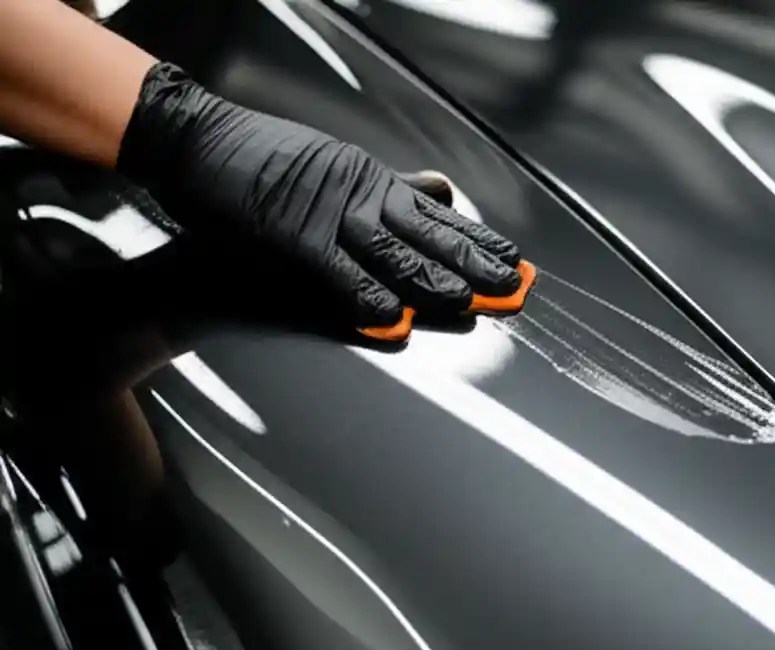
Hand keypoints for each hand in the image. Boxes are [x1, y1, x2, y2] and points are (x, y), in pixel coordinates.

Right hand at [115, 63, 519, 326]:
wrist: (196, 143)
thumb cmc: (259, 160)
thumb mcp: (334, 163)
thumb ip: (386, 185)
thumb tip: (436, 188)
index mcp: (369, 179)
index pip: (436, 214)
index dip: (476, 239)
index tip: (512, 259)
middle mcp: (358, 193)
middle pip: (428, 232)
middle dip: (473, 263)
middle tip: (513, 287)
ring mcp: (327, 214)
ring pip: (394, 251)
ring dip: (434, 278)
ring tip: (472, 300)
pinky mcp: (292, 236)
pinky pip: (339, 273)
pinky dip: (368, 295)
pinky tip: (396, 317)